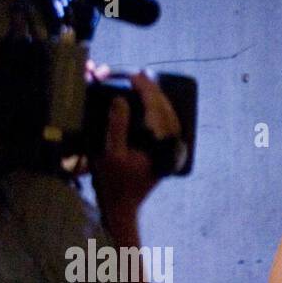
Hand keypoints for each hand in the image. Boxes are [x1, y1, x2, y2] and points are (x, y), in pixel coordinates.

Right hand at [90, 70, 182, 217]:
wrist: (121, 207)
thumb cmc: (113, 182)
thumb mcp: (110, 153)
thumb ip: (117, 126)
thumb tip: (121, 100)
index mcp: (161, 146)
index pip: (157, 110)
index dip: (146, 90)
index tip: (134, 76)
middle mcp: (171, 148)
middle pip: (167, 111)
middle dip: (153, 91)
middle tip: (138, 75)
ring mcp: (171, 152)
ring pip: (170, 118)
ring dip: (157, 100)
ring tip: (143, 84)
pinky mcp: (166, 155)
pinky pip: (167, 127)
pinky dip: (158, 112)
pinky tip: (149, 104)